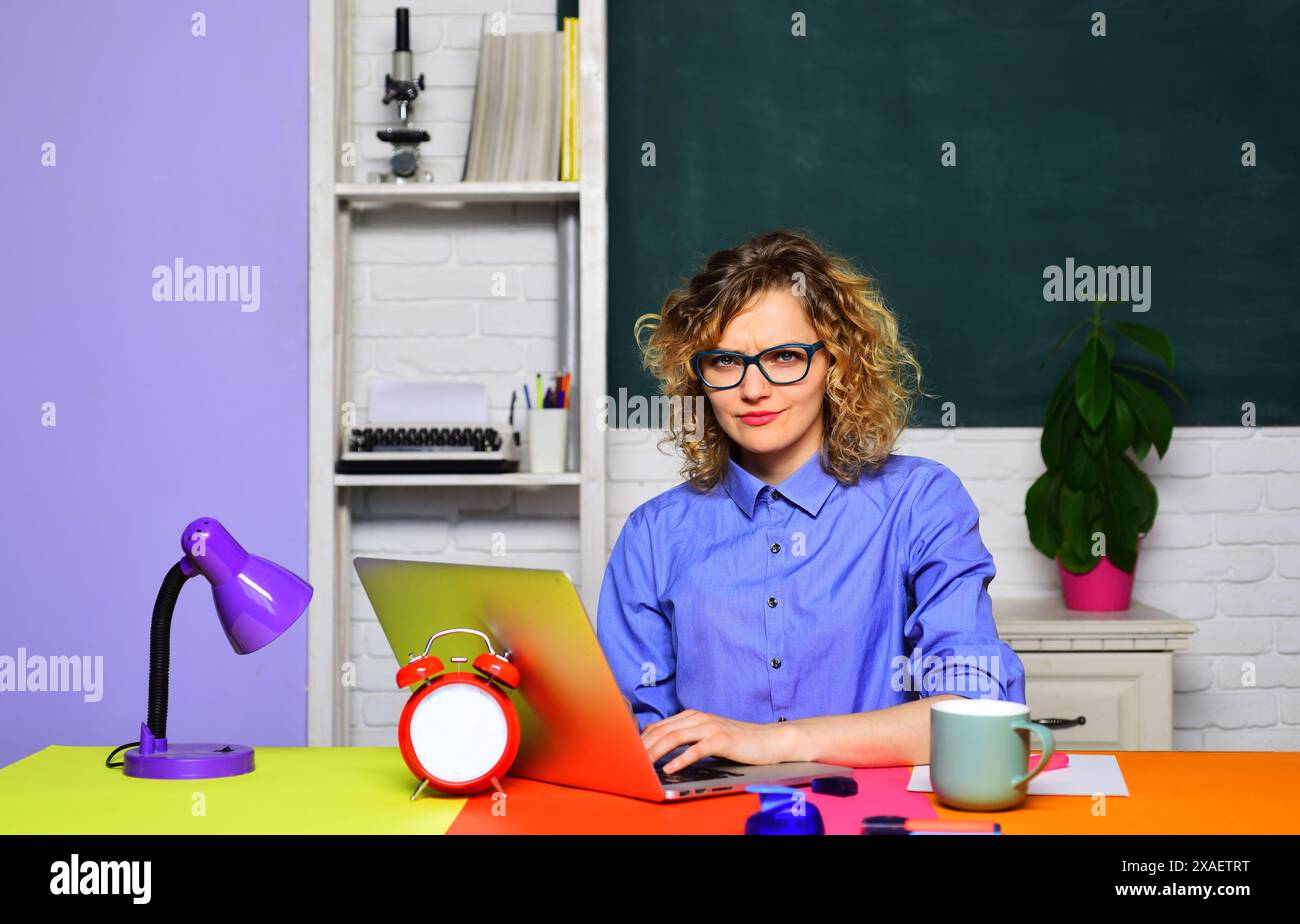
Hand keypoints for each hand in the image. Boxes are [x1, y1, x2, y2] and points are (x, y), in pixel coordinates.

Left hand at [642, 709, 796, 772]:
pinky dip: (680, 759)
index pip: (659, 726)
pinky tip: (669, 768)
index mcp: (693, 715)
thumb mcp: (708, 735)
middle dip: (643, 747)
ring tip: (643, 766)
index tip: (629, 754)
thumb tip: (661, 747)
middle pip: (662, 731)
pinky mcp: (722, 740)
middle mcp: (699, 717)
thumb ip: (688, 737)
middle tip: (629, 762)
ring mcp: (710, 727)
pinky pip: (696, 750)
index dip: (641, 740)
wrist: (768, 740)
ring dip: (655, 752)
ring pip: (674, 737)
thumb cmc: (737, 741)